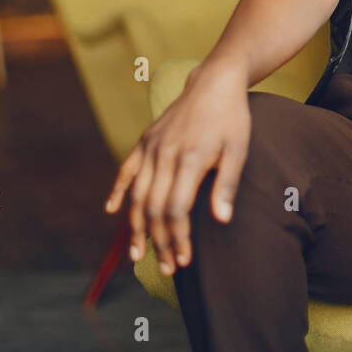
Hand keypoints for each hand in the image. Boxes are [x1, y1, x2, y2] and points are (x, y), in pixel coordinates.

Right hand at [104, 60, 251, 275]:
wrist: (215, 83)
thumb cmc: (232, 119)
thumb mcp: (238, 151)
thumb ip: (227, 185)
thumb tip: (222, 220)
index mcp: (190, 159)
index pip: (176, 209)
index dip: (177, 237)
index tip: (184, 259)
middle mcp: (165, 154)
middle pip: (154, 208)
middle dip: (159, 242)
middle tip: (166, 268)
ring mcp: (152, 147)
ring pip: (137, 195)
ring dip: (137, 227)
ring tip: (138, 254)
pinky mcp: (145, 140)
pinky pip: (127, 170)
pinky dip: (118, 191)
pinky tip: (112, 212)